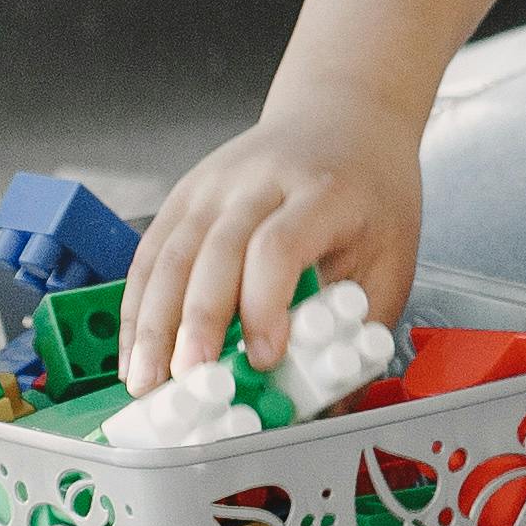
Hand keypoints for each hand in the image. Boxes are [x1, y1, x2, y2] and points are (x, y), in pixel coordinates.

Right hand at [128, 94, 419, 396]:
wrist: (345, 116)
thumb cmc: (373, 194)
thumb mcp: (392, 252)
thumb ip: (362, 323)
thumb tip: (332, 408)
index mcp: (325, 192)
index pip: (279, 245)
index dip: (265, 304)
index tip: (265, 357)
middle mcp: (261, 181)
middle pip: (215, 251)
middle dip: (196, 323)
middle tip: (187, 383)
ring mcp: (215, 183)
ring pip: (170, 253)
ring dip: (151, 323)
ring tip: (144, 382)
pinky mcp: (185, 194)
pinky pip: (150, 254)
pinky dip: (136, 307)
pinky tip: (134, 351)